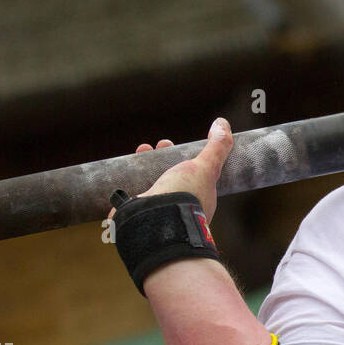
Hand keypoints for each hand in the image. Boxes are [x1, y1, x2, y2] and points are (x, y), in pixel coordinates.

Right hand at [107, 118, 233, 221]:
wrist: (158, 221)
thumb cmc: (186, 194)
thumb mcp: (206, 166)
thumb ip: (217, 147)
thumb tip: (223, 123)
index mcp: (194, 198)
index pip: (187, 174)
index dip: (177, 157)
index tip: (167, 144)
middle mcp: (175, 206)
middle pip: (165, 178)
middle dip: (158, 159)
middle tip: (151, 146)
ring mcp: (154, 212)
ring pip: (147, 186)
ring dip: (141, 168)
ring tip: (141, 151)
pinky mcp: (134, 216)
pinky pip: (127, 200)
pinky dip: (124, 188)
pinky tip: (120, 177)